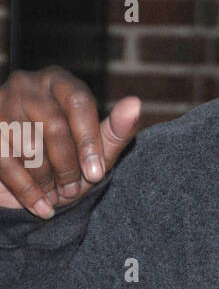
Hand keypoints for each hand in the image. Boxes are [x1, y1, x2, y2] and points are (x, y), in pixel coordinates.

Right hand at [0, 66, 140, 217]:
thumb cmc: (69, 161)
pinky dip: (26, 190)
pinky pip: (6, 161)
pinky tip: (41, 207)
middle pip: (53, 125)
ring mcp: (1, 102)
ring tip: (55, 194)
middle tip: (73, 190)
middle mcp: (27, 83)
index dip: (88, 140)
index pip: (78, 102)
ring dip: (45, 179)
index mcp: (61, 82)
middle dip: (67, 165)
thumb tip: (135, 104)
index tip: (96, 173)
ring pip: (27, 145)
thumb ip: (117, 130)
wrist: (29, 183)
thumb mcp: (98, 150)